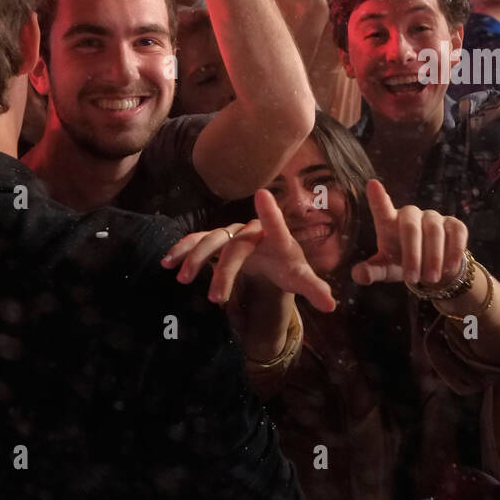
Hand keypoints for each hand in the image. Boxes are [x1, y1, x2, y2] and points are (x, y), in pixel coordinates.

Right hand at [164, 189, 335, 311]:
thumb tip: (332, 305)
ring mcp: (232, 234)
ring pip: (212, 240)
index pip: (275, 225)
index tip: (263, 194)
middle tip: (217, 299)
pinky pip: (197, 241)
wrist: (271, 259)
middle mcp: (252, 231)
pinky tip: (168, 262)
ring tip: (182, 278)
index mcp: (277, 238)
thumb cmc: (287, 266)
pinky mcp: (217, 241)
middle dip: (225, 272)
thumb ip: (315, 289)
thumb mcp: (301, 278)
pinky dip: (183, 249)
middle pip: (236, 246)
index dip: (270, 212)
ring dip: (197, 258)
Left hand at [351, 179, 467, 286]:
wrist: (433, 270)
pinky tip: (450, 268)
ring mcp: (433, 217)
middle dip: (412, 255)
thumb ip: (371, 271)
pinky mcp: (454, 224)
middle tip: (413, 278)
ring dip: (433, 257)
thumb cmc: (402, 265)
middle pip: (410, 227)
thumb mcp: (385, 270)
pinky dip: (454, 251)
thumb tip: (358, 275)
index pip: (382, 208)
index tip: (372, 185)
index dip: (378, 198)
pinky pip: (456, 233)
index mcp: (389, 223)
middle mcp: (411, 215)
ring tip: (430, 278)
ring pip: (434, 231)